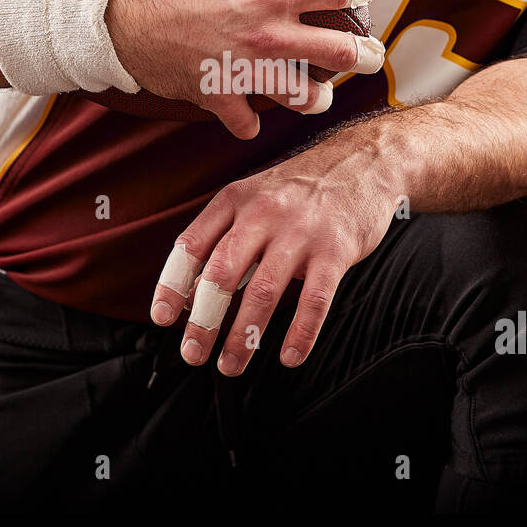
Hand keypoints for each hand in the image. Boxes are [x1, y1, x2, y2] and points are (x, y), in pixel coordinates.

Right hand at [104, 0, 384, 138]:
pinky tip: (252, 120)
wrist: (114, 16)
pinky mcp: (218, 96)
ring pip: (302, 97)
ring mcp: (245, 71)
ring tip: (322, 97)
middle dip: (363, 55)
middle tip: (372, 56)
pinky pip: (245, 123)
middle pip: (336, 52)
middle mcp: (268, 36)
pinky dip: (249, 124)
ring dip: (316, 98)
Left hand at [148, 136, 402, 374]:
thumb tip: (193, 292)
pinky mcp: (336, 249)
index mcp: (235, 200)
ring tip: (231, 365)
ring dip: (243, 336)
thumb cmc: (302, 189)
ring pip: (263, 291)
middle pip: (221, 273)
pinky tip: (289, 356)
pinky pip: (315, 299)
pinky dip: (300, 333)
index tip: (162, 319)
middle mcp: (263, 213)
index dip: (172, 285)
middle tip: (193, 354)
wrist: (364, 161)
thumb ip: (225, 237)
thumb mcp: (255, 197)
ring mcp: (300, 231)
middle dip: (203, 321)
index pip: (191, 245)